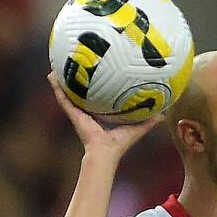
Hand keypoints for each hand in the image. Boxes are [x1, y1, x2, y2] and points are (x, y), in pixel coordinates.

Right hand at [48, 71, 165, 160]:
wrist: (105, 152)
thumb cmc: (120, 144)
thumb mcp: (137, 127)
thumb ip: (149, 121)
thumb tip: (164, 114)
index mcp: (101, 114)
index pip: (99, 97)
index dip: (98, 86)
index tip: (98, 73)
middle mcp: (88, 112)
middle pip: (81, 92)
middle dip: (78, 80)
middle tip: (75, 64)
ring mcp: (78, 112)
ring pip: (68, 93)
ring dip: (62, 80)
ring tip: (57, 65)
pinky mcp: (72, 114)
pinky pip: (63, 98)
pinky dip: (56, 87)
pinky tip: (51, 75)